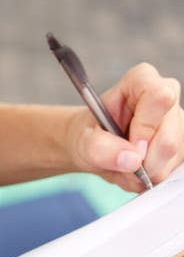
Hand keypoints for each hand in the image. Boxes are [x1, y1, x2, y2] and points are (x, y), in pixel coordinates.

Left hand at [67, 63, 182, 191]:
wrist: (95, 146)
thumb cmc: (91, 134)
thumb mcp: (83, 140)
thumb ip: (100, 147)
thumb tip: (132, 158)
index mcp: (140, 80)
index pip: (158, 96)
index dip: (145, 127)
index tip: (131, 146)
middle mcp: (167, 96)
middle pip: (170, 136)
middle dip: (147, 160)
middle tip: (126, 163)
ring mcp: (179, 122)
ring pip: (175, 156)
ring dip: (150, 170)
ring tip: (129, 164)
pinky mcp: (183, 145)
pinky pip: (178, 169)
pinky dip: (157, 176)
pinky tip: (142, 169)